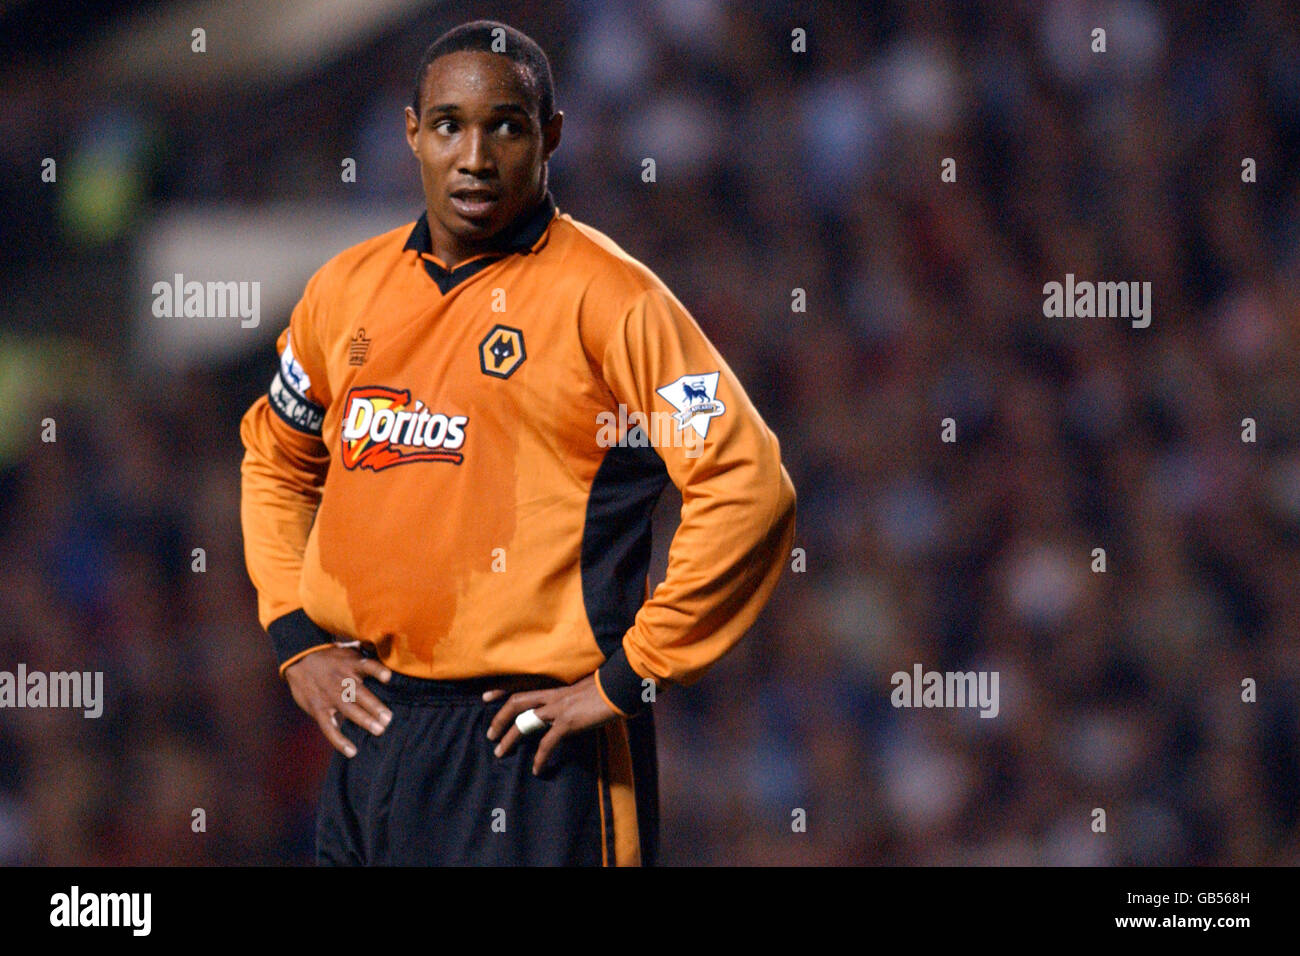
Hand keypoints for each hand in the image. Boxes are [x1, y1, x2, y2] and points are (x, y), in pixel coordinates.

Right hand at [284, 646, 392, 757]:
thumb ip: (369, 653)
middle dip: (374, 706)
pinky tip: (352, 751)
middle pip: (359, 693)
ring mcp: (330, 696)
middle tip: (388, 718)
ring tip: (379, 730)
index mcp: (352, 665)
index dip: (377, 671)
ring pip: (347, 709)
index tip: (388, 677)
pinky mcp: (319, 710)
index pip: (367, 666)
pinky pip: (329, 727)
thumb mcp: (350, 650)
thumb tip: (390, 648)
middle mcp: (341, 680)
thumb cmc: (332, 658)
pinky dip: (339, 740)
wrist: (299, 660)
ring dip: (363, 720)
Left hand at [484, 675, 619, 774]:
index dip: (501, 690)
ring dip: (510, 738)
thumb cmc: (607, 687)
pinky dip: (540, 757)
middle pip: (516, 703)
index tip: (485, 697)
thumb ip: (572, 698)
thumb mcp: (584, 690)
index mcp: (555, 687)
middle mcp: (552, 695)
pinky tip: (537, 768)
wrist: (620, 687)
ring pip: (525, 722)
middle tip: (490, 735)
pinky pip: (547, 743)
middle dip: (500, 719)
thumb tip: (569, 709)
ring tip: (500, 752)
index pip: (523, 685)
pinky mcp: (568, 722)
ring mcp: (558, 708)